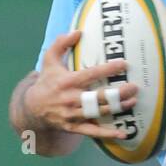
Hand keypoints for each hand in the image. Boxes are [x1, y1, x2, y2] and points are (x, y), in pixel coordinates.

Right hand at [23, 31, 138, 141]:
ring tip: (133, 102)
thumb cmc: (46, 82)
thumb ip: (61, 43)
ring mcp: (73, 114)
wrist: (32, 109)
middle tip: (134, 87)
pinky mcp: (74, 127)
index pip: (91, 74)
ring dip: (117, 108)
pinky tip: (124, 134)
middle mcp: (71, 99)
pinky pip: (93, 132)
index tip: (124, 63)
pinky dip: (108, 134)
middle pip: (98, 96)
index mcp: (68, 81)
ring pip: (99, 112)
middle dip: (118, 93)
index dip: (108, 69)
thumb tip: (77, 31)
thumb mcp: (49, 60)